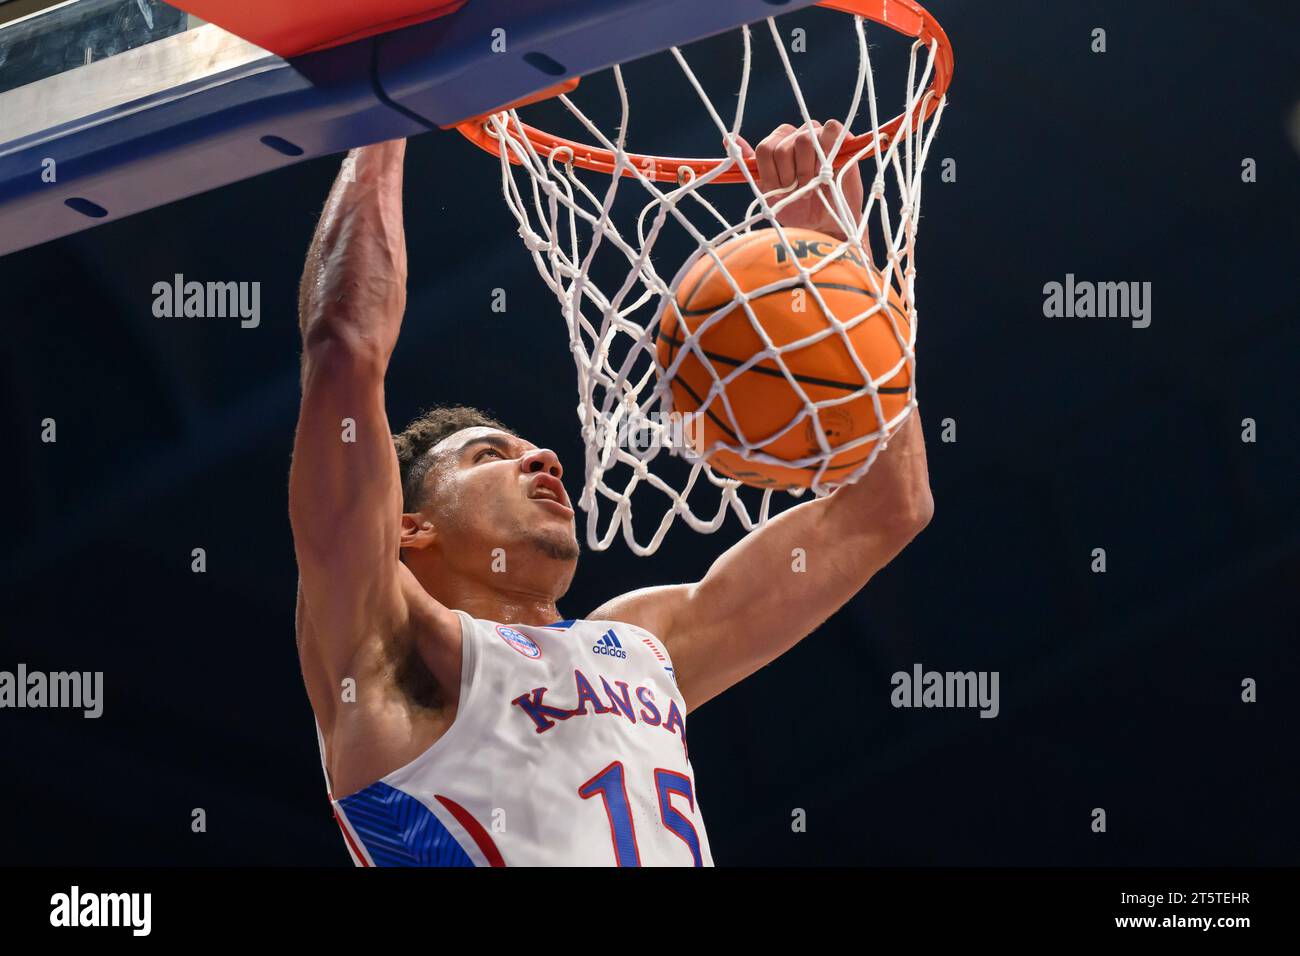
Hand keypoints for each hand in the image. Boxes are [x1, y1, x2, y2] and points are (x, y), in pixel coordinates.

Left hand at [736, 120, 863, 239]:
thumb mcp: (768, 190)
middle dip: (788, 175)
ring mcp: (818, 135)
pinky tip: (825, 171)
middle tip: (797, 190)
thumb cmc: (797, 208)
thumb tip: (727, 138)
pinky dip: (827, 150)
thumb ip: (751, 165)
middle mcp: (795, 136)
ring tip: (812, 185)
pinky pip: (831, 129)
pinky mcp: (841, 139)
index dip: (770, 173)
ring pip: (804, 139)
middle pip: (783, 146)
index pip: (765, 148)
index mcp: (777, 145)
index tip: (779, 189)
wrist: (825, 224)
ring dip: (806, 169)